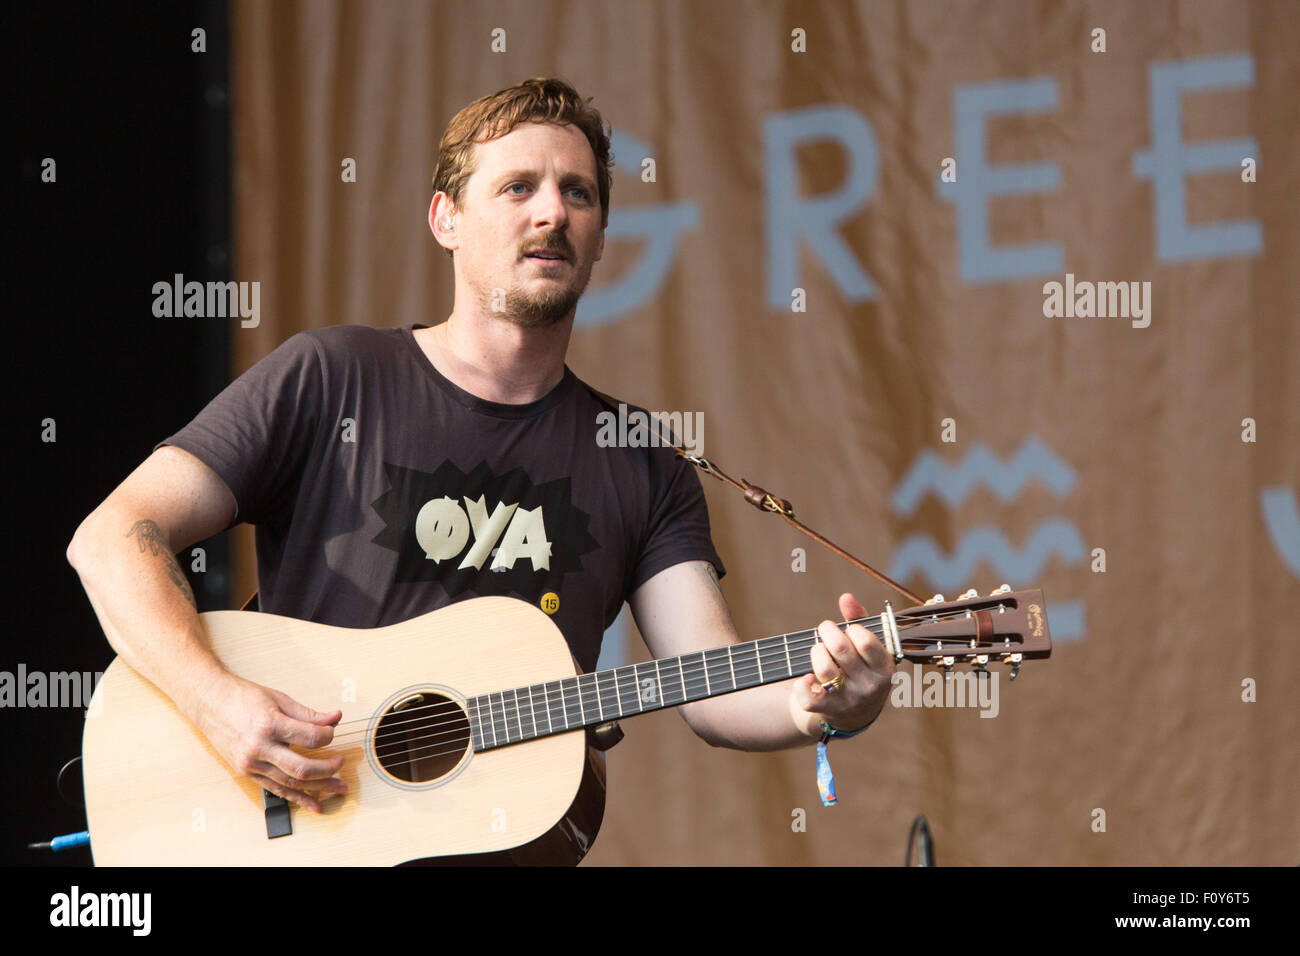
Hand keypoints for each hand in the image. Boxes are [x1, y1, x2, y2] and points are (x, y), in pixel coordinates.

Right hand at [194, 672, 346, 811]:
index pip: (310, 737)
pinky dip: (297, 798)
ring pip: (291, 783)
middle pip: (302, 768)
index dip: (328, 736)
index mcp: (269, 725)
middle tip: (342, 764)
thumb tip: (335, 718)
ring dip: (319, 787)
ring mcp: (251, 764)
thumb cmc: (243, 697)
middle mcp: (259, 748)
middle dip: (328, 769)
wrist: (209, 703)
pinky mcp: (247, 773)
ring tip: (339, 788)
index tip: (333, 732)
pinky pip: (276, 789)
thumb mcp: (279, 699)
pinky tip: (314, 803)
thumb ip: (308, 714)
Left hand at [790, 593, 894, 736]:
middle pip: (841, 650)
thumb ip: (859, 618)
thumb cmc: (861, 668)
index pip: (867, 642)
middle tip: (825, 629)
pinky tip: (806, 677)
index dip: (852, 628)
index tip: (849, 629)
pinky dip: (801, 685)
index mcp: (884, 668)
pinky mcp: (829, 710)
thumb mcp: (868, 646)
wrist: (856, 713)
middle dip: (828, 632)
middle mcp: (869, 686)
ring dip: (816, 652)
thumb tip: (846, 597)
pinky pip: (808, 699)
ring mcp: (849, 699)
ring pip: (824, 669)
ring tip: (818, 649)